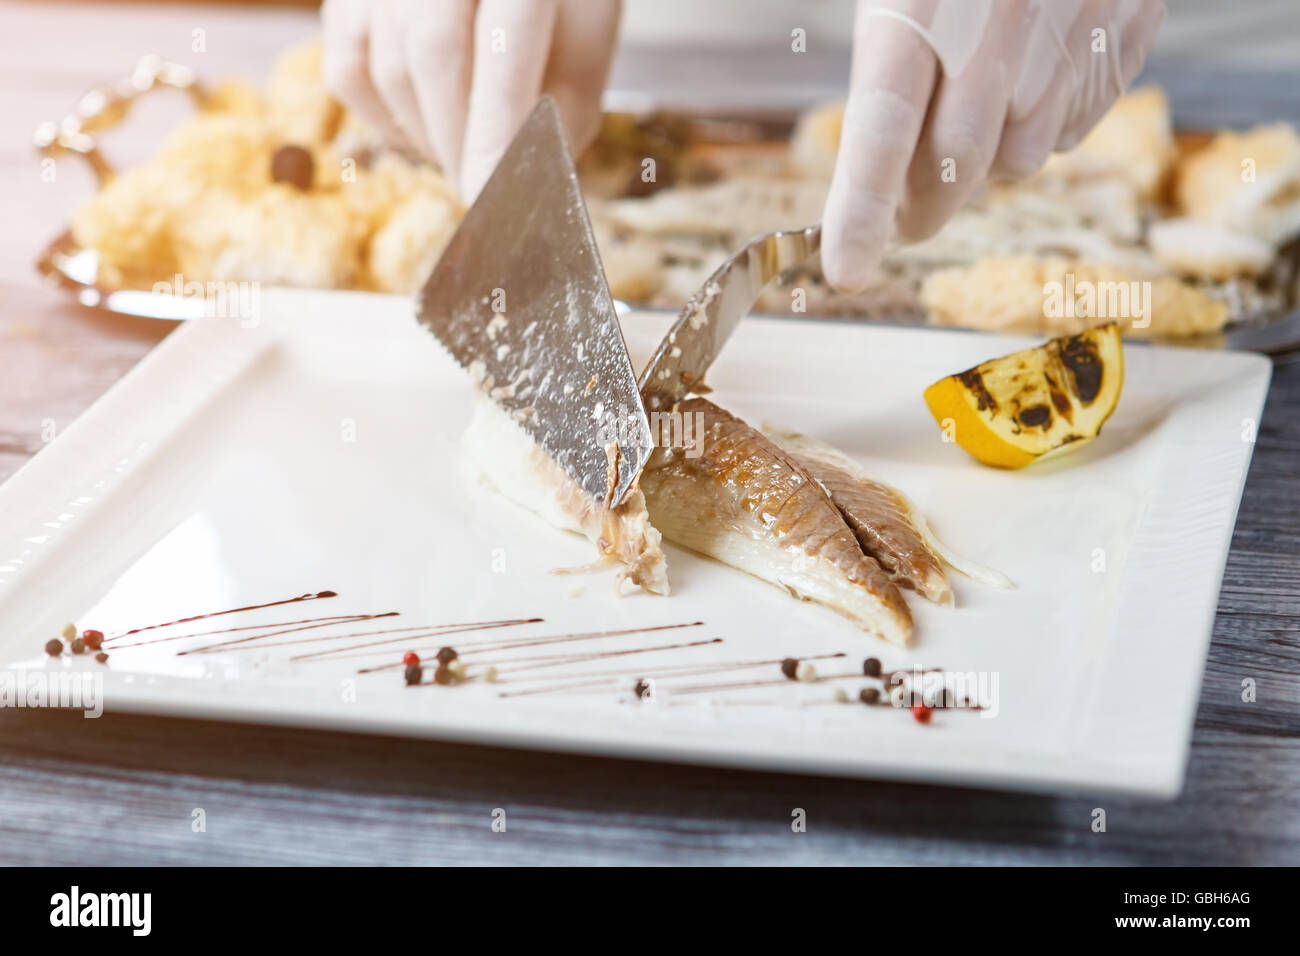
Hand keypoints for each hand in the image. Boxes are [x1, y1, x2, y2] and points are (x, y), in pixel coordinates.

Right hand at [322, 0, 621, 200]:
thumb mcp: (590, 27)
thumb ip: (569, 101)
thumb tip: (536, 182)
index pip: (501, 52)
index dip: (494, 137)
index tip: (493, 202)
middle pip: (433, 58)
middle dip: (461, 144)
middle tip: (486, 196)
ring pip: (389, 66)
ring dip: (429, 136)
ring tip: (464, 159)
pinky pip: (348, 68)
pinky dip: (384, 117)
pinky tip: (424, 130)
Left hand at [822, 0, 1164, 291]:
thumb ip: (890, 74)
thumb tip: (888, 174)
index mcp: (919, 4)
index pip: (883, 128)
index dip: (863, 208)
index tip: (847, 270)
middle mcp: (998, 21)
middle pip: (956, 162)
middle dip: (923, 205)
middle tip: (901, 218)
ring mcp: (1072, 25)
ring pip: (1020, 157)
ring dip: (988, 159)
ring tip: (974, 111)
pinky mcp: (1127, 25)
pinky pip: (1074, 127)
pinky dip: (1042, 128)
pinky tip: (1028, 85)